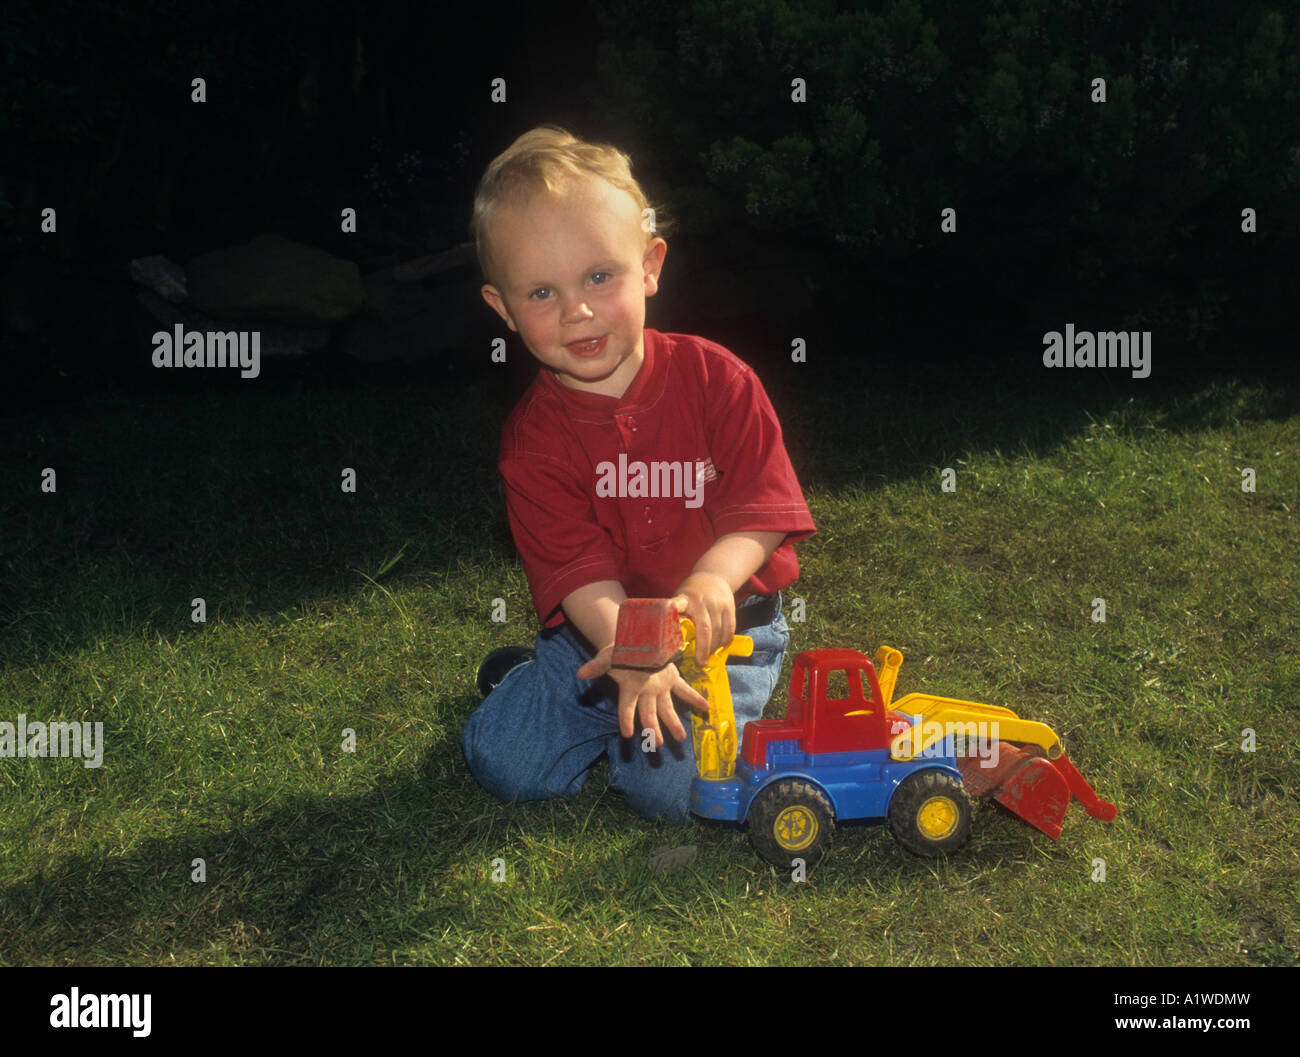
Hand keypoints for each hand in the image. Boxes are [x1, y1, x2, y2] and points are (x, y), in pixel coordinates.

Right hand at [577, 644, 709, 748]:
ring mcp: (659, 687)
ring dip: (674, 723)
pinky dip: (695, 698)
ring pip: (668, 709)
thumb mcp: (607, 656)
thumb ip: (596, 666)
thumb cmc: (618, 651)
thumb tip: (580, 673)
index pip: (626, 708)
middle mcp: (646, 692)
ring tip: (681, 738)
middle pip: (649, 714)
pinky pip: (685, 691)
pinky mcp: (671, 679)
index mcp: (630, 688)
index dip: (626, 720)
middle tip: (658, 744)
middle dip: (654, 729)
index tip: (627, 734)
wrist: (633, 642)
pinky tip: (706, 708)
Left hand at [672, 571, 735, 664]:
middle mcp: (702, 601)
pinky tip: (719, 647)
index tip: (671, 625)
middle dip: (703, 649)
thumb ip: (677, 615)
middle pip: (705, 629)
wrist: (713, 576)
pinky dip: (725, 641)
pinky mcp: (730, 606)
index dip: (674, 612)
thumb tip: (668, 640)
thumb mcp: (681, 598)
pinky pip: (730, 628)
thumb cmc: (692, 593)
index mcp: (686, 599)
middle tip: (700, 663)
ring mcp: (718, 603)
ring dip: (714, 647)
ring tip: (708, 657)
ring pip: (719, 631)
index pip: (677, 604)